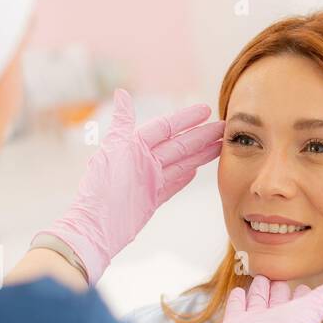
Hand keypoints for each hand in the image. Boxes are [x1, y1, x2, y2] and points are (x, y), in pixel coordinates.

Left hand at [42, 89, 224, 283]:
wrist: (97, 228)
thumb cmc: (102, 189)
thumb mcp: (113, 149)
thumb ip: (123, 123)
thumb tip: (122, 94)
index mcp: (134, 145)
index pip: (166, 127)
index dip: (186, 118)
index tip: (206, 110)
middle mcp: (143, 161)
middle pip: (178, 145)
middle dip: (201, 136)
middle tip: (225, 129)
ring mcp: (149, 180)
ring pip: (180, 163)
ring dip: (200, 155)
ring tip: (220, 147)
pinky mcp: (151, 199)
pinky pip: (172, 185)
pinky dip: (183, 177)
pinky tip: (196, 171)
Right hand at [199, 275, 322, 322]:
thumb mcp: (311, 312)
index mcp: (294, 321)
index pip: (300, 305)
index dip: (304, 296)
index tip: (304, 286)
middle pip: (277, 302)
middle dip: (279, 290)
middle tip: (278, 277)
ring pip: (257, 302)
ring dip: (260, 290)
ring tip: (260, 277)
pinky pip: (236, 308)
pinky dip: (238, 299)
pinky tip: (238, 290)